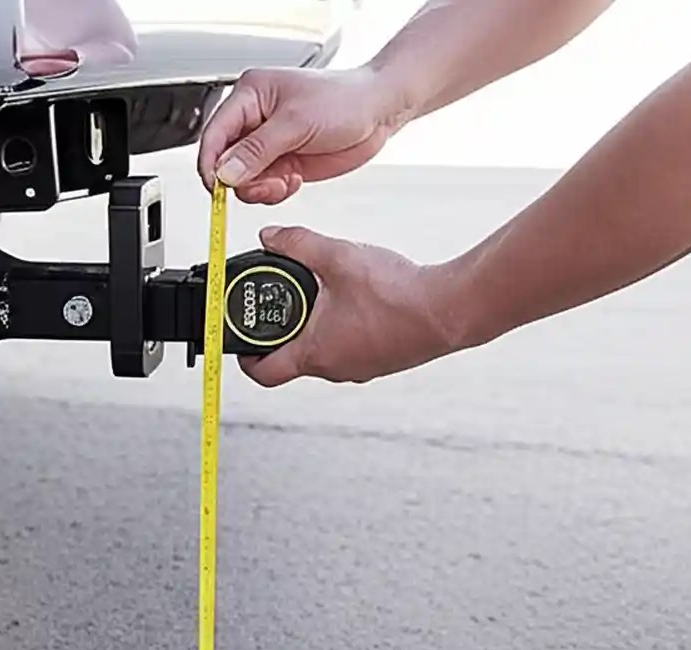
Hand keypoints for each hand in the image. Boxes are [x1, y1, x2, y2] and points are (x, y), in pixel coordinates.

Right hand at [197, 67, 410, 204]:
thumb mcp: (297, 122)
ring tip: (282, 182)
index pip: (215, 133)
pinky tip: (293, 180)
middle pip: (224, 160)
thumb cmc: (345, 99)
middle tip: (260, 184)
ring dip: (260, 188)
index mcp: (250, 96)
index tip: (216, 185)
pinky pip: (263, 186)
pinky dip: (274, 191)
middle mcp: (255, 120)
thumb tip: (226, 172)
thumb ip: (257, 150)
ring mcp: (268, 144)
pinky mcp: (282, 163)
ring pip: (243, 178)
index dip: (210, 162)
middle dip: (240, 179)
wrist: (379, 111)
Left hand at [240, 226, 469, 385]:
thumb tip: (270, 236)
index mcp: (315, 353)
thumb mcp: (337, 257)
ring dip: (311, 331)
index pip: (262, 373)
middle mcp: (334, 369)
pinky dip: (339, 330)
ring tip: (316, 299)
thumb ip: (297, 243)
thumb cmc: (399, 293)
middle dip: (278, 336)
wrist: (451, 309)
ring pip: (321, 355)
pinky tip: (351, 303)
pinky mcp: (381, 360)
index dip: (244, 356)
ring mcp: (360, 368)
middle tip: (276, 307)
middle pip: (289, 363)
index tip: (239, 337)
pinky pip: (348, 349)